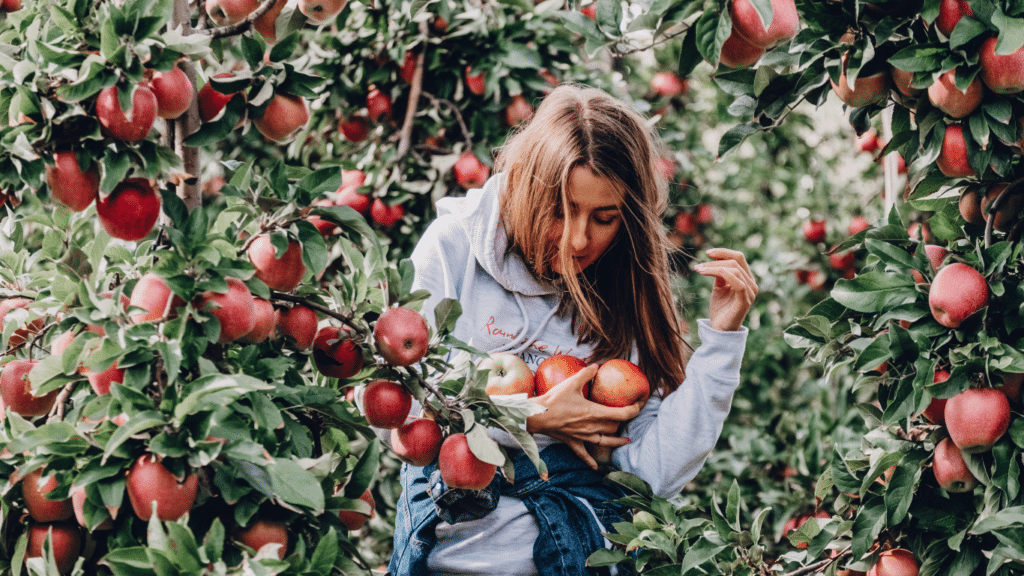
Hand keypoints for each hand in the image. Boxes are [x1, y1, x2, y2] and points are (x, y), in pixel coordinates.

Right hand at [526, 364, 644, 469]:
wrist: (536, 415)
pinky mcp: (573, 442)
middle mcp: (592, 427)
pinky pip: (584, 455)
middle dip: (623, 421)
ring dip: (617, 441)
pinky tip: (596, 467)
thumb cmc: (554, 400)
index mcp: (594, 412)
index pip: (622, 414)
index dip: (634, 410)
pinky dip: (591, 461)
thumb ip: (586, 374)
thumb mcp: (571, 383)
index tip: (639, 404)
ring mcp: (583, 437)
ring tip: (626, 440)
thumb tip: (597, 365)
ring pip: (605, 442)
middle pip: (615, 427)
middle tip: (627, 415)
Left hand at [693, 248, 757, 331]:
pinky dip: (726, 275)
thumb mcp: (719, 287)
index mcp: (746, 279)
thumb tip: (717, 257)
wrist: (719, 329)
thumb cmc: (720, 308)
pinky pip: (739, 284)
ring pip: (734, 270)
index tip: (707, 252)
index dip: (724, 252)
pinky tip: (713, 273)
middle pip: (736, 262)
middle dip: (715, 261)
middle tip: (698, 267)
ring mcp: (750, 292)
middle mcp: (751, 284)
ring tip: (699, 270)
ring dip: (714, 268)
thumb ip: (720, 273)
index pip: (739, 258)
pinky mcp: (745, 301)